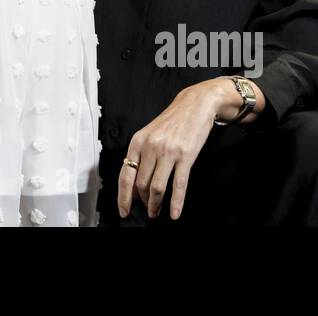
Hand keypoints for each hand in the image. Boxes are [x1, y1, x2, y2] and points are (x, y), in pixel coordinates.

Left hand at [117, 81, 226, 220]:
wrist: (194, 105)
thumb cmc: (172, 121)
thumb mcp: (150, 134)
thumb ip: (141, 155)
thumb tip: (135, 183)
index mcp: (138, 142)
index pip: (126, 175)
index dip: (123, 197)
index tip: (123, 210)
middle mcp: (150, 147)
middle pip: (141, 184)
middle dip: (142, 202)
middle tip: (146, 210)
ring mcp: (168, 152)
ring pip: (157, 187)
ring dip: (155, 204)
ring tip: (156, 211)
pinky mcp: (185, 156)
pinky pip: (178, 185)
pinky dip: (176, 202)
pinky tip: (174, 213)